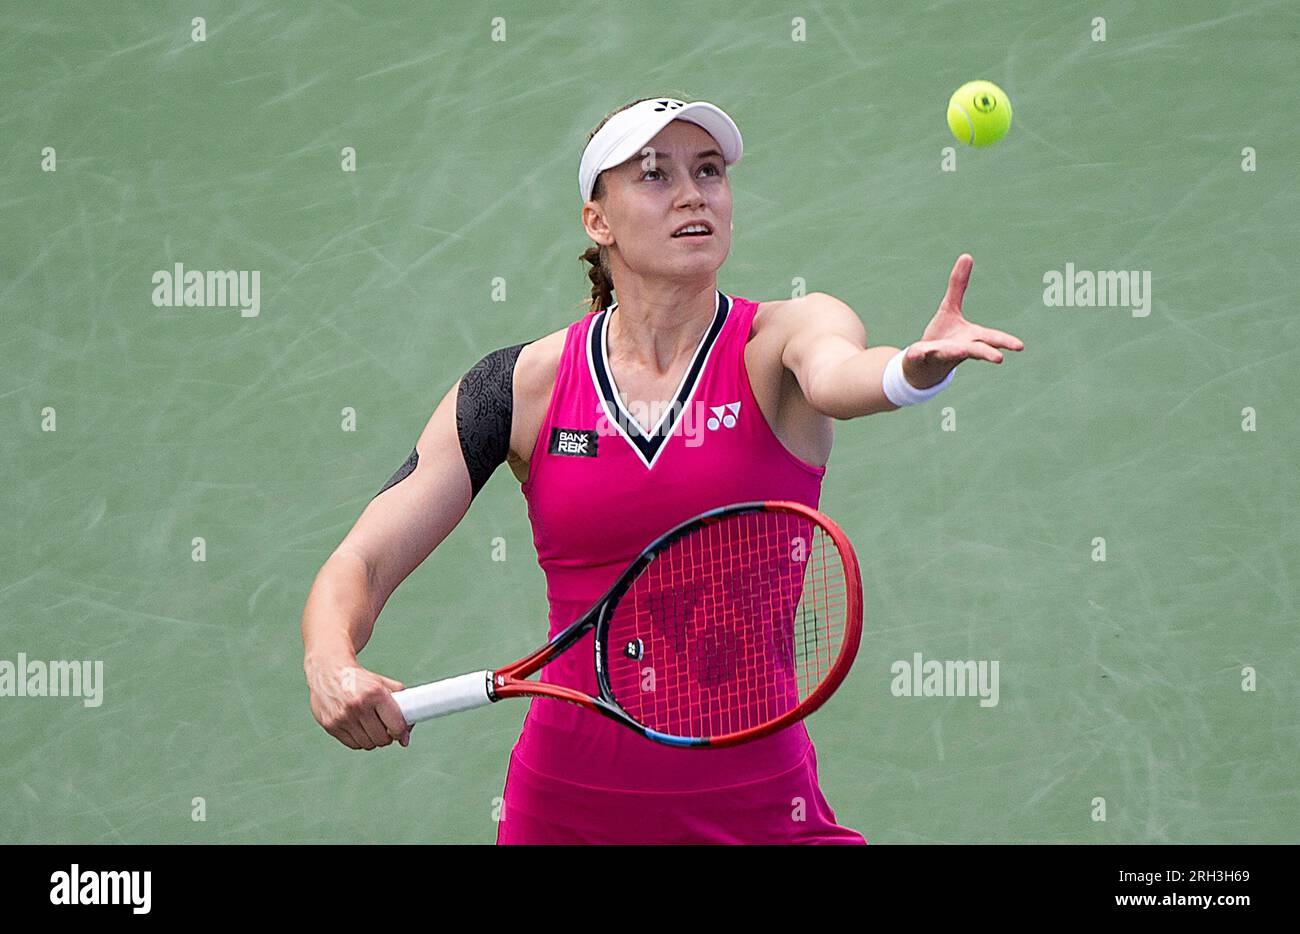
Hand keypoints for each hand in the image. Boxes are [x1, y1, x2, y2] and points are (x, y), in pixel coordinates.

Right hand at [306, 653, 410, 749]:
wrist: (328, 670)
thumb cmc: (359, 679)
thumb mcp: (383, 684)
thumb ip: (401, 706)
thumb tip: (405, 739)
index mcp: (375, 693)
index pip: (396, 726)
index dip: (400, 732)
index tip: (399, 731)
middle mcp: (358, 705)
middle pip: (382, 739)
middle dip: (386, 736)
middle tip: (384, 727)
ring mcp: (342, 717)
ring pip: (368, 744)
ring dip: (372, 739)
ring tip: (370, 725)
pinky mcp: (331, 725)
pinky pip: (353, 745)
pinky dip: (359, 740)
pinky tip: (357, 727)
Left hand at [904, 254, 1023, 388]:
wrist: (922, 365)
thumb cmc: (943, 337)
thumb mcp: (949, 308)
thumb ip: (958, 285)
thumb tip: (967, 255)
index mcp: (970, 338)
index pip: (990, 339)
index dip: (1004, 341)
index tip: (1020, 346)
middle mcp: (958, 348)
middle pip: (975, 351)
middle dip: (986, 353)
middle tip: (999, 359)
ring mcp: (940, 354)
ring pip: (948, 354)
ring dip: (954, 352)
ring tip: (961, 351)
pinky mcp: (921, 358)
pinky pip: (919, 356)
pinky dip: (918, 354)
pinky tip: (915, 352)